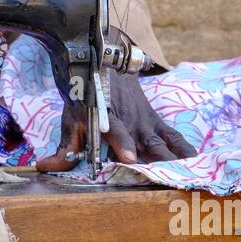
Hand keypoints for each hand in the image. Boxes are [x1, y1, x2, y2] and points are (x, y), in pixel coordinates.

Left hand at [36, 68, 195, 171]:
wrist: (105, 60)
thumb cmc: (84, 94)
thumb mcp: (71, 117)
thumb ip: (63, 147)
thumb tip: (44, 169)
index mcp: (108, 118)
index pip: (115, 132)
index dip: (122, 144)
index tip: (128, 158)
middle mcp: (130, 122)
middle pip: (145, 145)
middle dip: (155, 164)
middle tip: (166, 181)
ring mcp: (146, 122)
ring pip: (162, 144)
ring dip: (173, 161)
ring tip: (186, 178)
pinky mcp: (156, 121)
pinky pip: (173, 136)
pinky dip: (184, 148)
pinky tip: (195, 163)